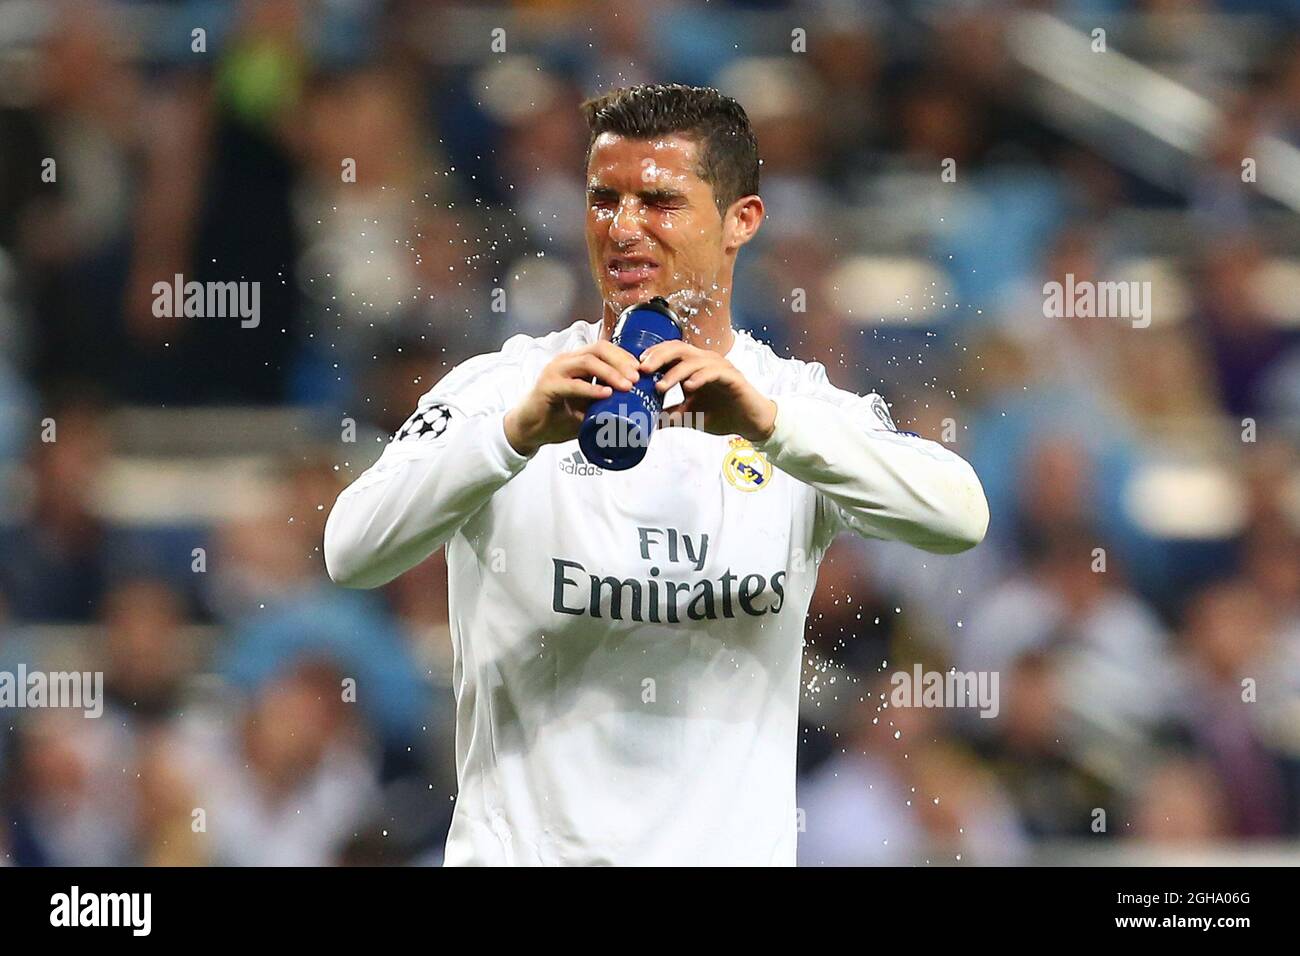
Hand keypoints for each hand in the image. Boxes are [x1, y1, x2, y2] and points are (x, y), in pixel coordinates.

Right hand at [504, 340, 640, 455]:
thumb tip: (635, 404)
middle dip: (621, 361)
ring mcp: (555, 371)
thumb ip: (605, 400)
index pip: (604, 348)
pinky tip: (606, 394)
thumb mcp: (587, 407)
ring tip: (627, 386)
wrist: (530, 431)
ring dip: (611, 373)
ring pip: (587, 362)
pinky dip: (591, 389)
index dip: (624, 357)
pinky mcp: (547, 386)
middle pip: (598, 349)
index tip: (641, 371)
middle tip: (637, 378)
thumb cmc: (558, 417)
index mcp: (576, 362)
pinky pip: (573, 384)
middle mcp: (566, 361)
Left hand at [638, 340, 776, 441]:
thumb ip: (670, 415)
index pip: (670, 351)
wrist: (751, 423)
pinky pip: (714, 371)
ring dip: (675, 372)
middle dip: (658, 357)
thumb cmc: (722, 414)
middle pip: (678, 348)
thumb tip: (646, 422)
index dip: (652, 355)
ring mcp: (720, 367)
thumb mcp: (690, 416)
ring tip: (661, 387)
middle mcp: (705, 361)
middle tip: (642, 370)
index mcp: (694, 366)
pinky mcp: (733, 377)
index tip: (636, 368)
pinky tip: (688, 387)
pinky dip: (699, 377)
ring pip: (694, 360)